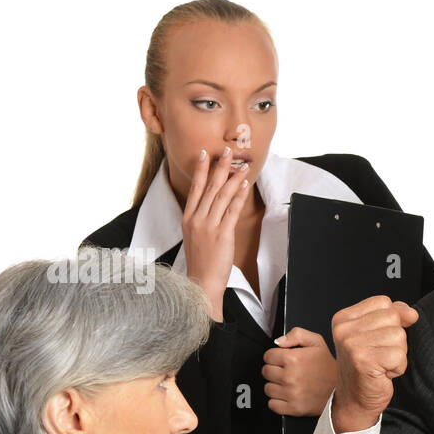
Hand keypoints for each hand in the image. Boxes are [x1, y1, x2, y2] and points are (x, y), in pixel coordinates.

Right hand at [180, 146, 248, 318]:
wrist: (201, 282)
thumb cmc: (200, 262)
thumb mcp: (194, 237)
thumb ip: (200, 221)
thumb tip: (210, 207)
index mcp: (188, 218)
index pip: (194, 188)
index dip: (200, 169)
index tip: (204, 153)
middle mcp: (196, 219)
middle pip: (209, 187)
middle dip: (219, 167)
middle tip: (227, 151)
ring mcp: (208, 226)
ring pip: (221, 195)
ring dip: (232, 178)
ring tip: (241, 164)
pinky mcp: (222, 234)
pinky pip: (231, 210)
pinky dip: (238, 195)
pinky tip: (244, 185)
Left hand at [264, 327, 336, 416]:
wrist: (342, 390)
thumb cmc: (330, 368)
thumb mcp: (317, 342)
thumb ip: (297, 334)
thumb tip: (279, 341)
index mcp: (293, 359)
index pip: (268, 356)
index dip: (275, 357)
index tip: (284, 360)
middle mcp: (289, 377)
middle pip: (266, 372)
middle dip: (275, 370)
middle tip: (288, 372)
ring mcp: (290, 394)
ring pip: (268, 388)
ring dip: (276, 386)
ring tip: (290, 384)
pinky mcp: (293, 408)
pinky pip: (272, 404)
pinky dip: (278, 401)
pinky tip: (289, 396)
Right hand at [330, 296, 419, 431]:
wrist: (354, 400)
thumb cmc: (365, 368)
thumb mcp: (375, 335)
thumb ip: (393, 316)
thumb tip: (411, 313)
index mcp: (344, 318)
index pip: (383, 302)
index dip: (390, 321)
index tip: (378, 339)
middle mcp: (344, 329)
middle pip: (393, 317)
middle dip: (394, 339)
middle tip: (379, 354)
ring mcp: (352, 344)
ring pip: (398, 336)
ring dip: (397, 354)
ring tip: (380, 364)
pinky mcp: (364, 360)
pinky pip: (399, 356)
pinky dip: (397, 367)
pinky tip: (383, 373)